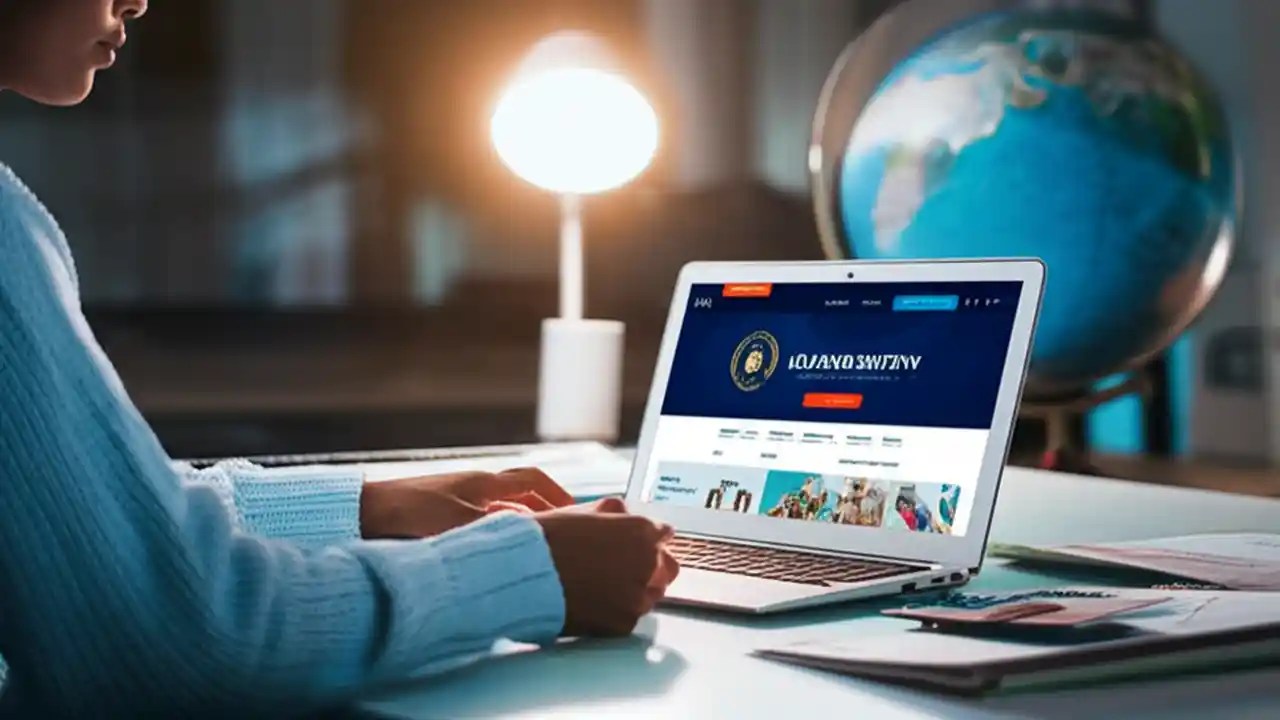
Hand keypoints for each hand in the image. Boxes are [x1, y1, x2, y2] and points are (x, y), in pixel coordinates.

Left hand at [360, 467, 574, 538]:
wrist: (361, 513)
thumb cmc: (408, 513)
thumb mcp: (459, 523)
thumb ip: (498, 530)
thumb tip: (534, 538)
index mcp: (484, 482)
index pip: (534, 481)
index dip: (559, 495)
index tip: (581, 511)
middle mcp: (474, 487)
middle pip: (522, 493)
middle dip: (547, 509)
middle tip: (567, 530)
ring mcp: (457, 499)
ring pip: (503, 508)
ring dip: (523, 522)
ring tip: (539, 544)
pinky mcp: (441, 514)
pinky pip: (483, 519)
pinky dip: (499, 531)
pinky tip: (499, 549)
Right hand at [536, 498, 680, 636]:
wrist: (523, 575)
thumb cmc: (547, 539)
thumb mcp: (583, 512)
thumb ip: (613, 513)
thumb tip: (625, 513)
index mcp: (640, 530)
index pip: (663, 534)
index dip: (648, 538)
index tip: (638, 543)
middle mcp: (647, 563)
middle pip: (668, 568)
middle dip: (653, 567)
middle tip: (626, 568)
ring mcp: (638, 595)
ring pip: (651, 595)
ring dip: (636, 590)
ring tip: (604, 587)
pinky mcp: (624, 623)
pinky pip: (630, 617)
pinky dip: (617, 611)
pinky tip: (594, 603)